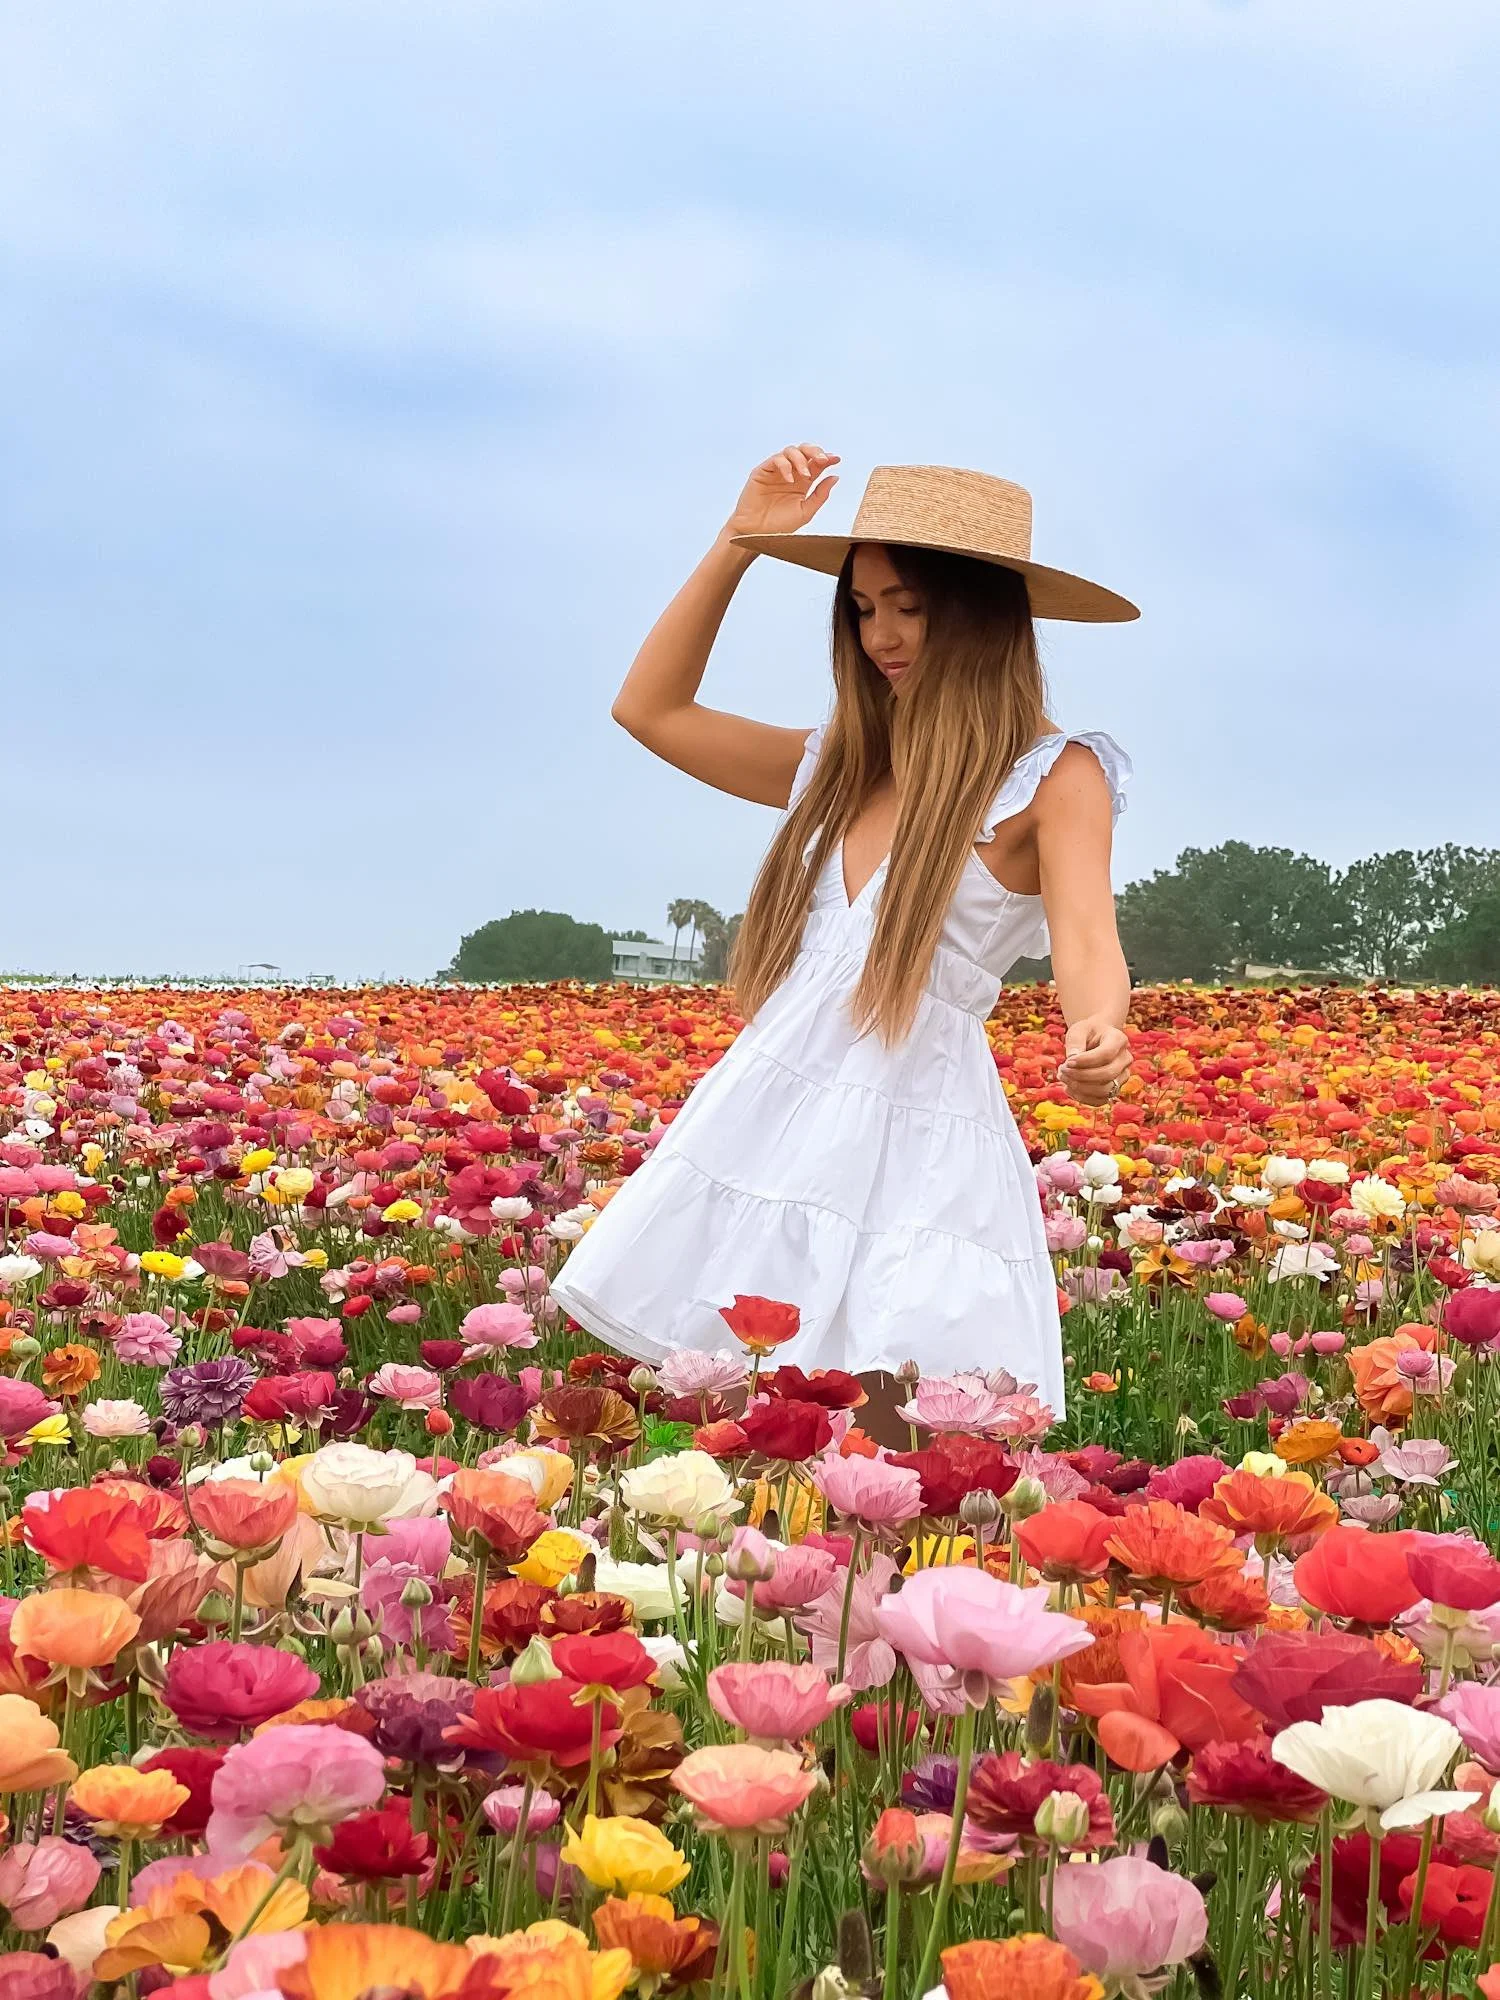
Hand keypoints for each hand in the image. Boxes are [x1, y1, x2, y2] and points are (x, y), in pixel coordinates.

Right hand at [722, 444, 839, 541]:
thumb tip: (834, 477)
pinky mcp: (762, 471)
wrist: (757, 534)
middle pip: (804, 451)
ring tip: (805, 475)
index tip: (836, 459)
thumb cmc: (779, 526)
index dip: (827, 458)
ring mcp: (776, 471)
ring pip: (790, 451)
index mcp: (802, 482)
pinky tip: (789, 480)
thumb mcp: (806, 511)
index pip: (816, 464)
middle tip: (823, 460)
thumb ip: (820, 495)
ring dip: (801, 459)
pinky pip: (775, 459)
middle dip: (815, 451)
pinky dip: (785, 466)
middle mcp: (790, 473)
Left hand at [1057, 1017, 1132, 1106]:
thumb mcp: (1078, 1030)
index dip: (1085, 1061)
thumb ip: (1075, 1041)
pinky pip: (1101, 1100)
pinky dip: (1083, 1098)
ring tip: (1063, 1078)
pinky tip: (1069, 1088)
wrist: (1096, 1039)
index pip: (1106, 1054)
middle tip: (1062, 1070)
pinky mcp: (1115, 1088)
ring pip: (1106, 1090)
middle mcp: (1125, 1059)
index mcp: (1119, 1040)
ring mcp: (1123, 1075)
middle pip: (1107, 1074)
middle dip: (1081, 1075)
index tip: (1067, 1062)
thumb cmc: (1087, 1033)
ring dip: (1081, 1088)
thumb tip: (1072, 1059)